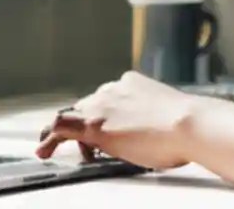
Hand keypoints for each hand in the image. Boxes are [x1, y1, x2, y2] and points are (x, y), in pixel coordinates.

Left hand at [35, 71, 197, 169]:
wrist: (189, 125)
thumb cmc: (189, 126)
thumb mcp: (168, 115)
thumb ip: (156, 119)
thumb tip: (162, 136)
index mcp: (131, 84)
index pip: (105, 98)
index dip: (101, 116)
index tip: (105, 132)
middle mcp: (113, 90)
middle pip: (86, 106)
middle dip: (82, 126)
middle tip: (85, 149)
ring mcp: (102, 106)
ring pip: (70, 115)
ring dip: (60, 133)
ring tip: (48, 147)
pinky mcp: (94, 125)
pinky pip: (60, 127)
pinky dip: (49, 139)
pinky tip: (44, 150)